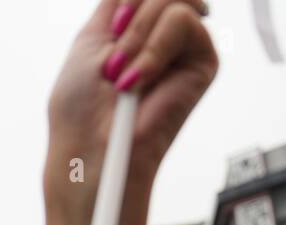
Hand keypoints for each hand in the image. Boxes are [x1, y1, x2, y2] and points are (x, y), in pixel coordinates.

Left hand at [44, 0, 216, 224]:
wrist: (93, 148)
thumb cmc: (81, 106)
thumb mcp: (91, 36)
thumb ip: (123, 0)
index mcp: (134, 25)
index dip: (128, 0)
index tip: (111, 33)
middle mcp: (161, 32)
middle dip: (131, 19)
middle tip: (112, 63)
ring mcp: (184, 45)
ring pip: (173, 0)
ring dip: (137, 38)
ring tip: (122, 77)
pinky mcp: (204, 61)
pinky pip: (184, 20)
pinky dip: (153, 48)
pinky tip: (139, 81)